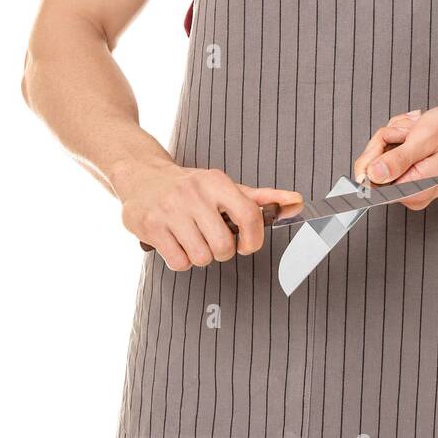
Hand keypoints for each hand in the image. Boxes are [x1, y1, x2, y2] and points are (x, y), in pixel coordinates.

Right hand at [117, 161, 302, 269]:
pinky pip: (178, 262)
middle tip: (213, 241)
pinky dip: (181, 260)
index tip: (247, 245)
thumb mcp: (226, 187)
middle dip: (222, 252)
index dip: (253, 239)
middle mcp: (194, 193)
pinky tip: (176, 244)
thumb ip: (262, 198)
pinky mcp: (151, 226)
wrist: (142, 175)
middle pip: (224, 246)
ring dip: (199, 256)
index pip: (249, 215)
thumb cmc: (190, 186)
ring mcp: (171, 210)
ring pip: (201, 257)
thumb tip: (296, 202)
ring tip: (192, 240)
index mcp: (216, 182)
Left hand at [352, 105, 437, 209]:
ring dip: (395, 136)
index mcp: (413, 189)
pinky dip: (399, 139)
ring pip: (380, 158)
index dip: (374, 154)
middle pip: (373, 167)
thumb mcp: (425, 138)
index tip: (395, 138)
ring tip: (417, 130)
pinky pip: (390, 157)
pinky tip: (416, 133)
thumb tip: (372, 175)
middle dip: (387, 140)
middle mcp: (410, 195)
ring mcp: (409, 188)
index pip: (371, 180)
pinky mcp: (409, 179)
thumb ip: (398, 160)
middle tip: (410, 129)